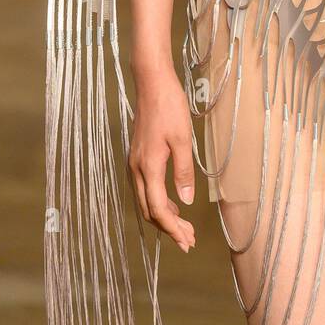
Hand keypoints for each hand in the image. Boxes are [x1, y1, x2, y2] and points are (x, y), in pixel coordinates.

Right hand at [128, 66, 196, 253]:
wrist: (151, 83)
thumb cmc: (169, 107)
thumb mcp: (183, 138)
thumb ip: (184, 171)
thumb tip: (186, 201)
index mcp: (149, 166)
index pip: (158, 209)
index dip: (172, 228)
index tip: (187, 241)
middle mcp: (137, 168)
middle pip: (149, 210)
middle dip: (168, 228)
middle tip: (189, 240)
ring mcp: (135, 162)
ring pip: (145, 200)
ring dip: (163, 216)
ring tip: (183, 227)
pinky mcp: (137, 156)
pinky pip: (145, 188)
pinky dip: (158, 201)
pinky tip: (172, 202)